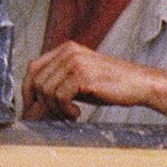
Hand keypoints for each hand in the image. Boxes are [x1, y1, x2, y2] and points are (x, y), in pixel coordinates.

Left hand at [21, 41, 166, 120]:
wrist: (139, 84)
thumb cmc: (110, 85)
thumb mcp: (80, 80)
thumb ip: (59, 83)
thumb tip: (34, 103)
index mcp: (66, 49)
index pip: (33, 67)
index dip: (28, 91)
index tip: (33, 109)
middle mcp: (68, 52)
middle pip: (36, 80)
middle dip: (40, 104)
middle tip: (54, 116)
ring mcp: (75, 62)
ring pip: (46, 90)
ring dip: (55, 109)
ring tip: (69, 114)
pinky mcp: (83, 76)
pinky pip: (59, 97)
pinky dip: (65, 110)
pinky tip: (77, 113)